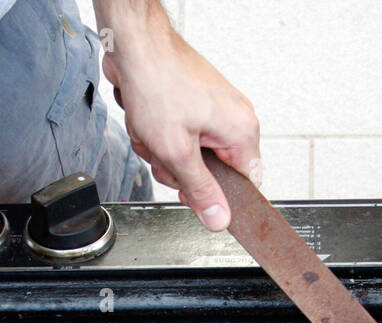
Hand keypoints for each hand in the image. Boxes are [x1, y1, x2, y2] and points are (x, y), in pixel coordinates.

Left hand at [95, 1, 259, 229]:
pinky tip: (150, 119)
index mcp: (242, 131)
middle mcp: (236, 118)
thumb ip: (199, 190)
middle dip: (178, 168)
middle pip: (212, 172)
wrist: (135, 44)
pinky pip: (181, 136)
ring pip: (191, 156)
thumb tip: (219, 218)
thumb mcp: (176, 151)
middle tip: (163, 152)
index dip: (217, 195)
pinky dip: (160, 134)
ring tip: (153, 129)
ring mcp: (216, 110)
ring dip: (163, 150)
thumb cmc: (157, 83)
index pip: (246, 185)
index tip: (194, 193)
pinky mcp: (197, 103)